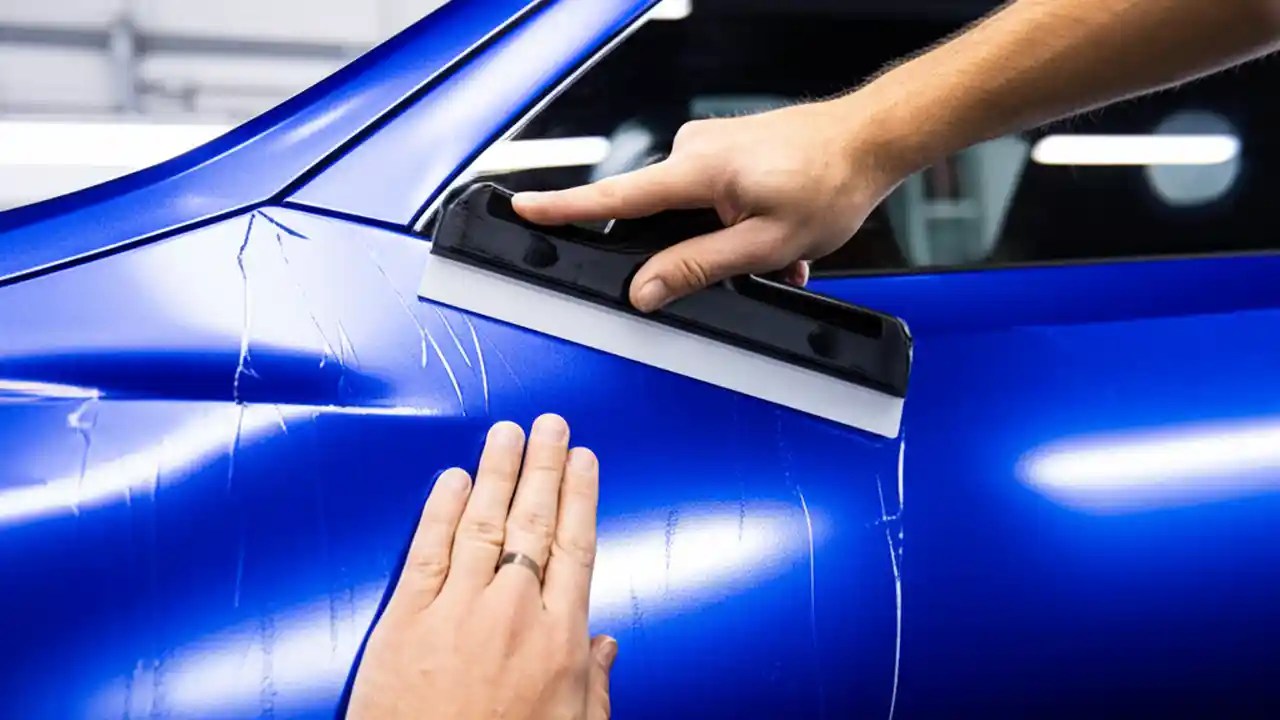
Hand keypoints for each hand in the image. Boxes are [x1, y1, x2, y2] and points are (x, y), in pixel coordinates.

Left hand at [348, 415, 615, 719]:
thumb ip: (593, 683)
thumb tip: (606, 647)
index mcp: (558, 640)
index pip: (575, 546)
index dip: (580, 497)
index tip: (585, 463)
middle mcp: (512, 614)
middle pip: (535, 521)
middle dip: (544, 467)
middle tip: (551, 427)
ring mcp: (458, 611)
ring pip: (484, 522)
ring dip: (497, 471)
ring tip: (506, 434)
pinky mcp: (407, 620)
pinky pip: (428, 550)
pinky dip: (441, 511)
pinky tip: (453, 481)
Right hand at [512, 97, 905, 311]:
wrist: (871, 140)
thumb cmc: (829, 184)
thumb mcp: (764, 244)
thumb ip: (697, 268)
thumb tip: (644, 290)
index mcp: (696, 170)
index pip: (614, 198)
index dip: (563, 208)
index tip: (521, 209)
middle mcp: (694, 150)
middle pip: (660, 217)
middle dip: (699, 254)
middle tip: (755, 266)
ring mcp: (711, 147)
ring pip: (696, 214)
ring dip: (731, 243)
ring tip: (783, 254)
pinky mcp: (728, 150)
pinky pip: (715, 199)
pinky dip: (743, 226)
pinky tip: (784, 238)